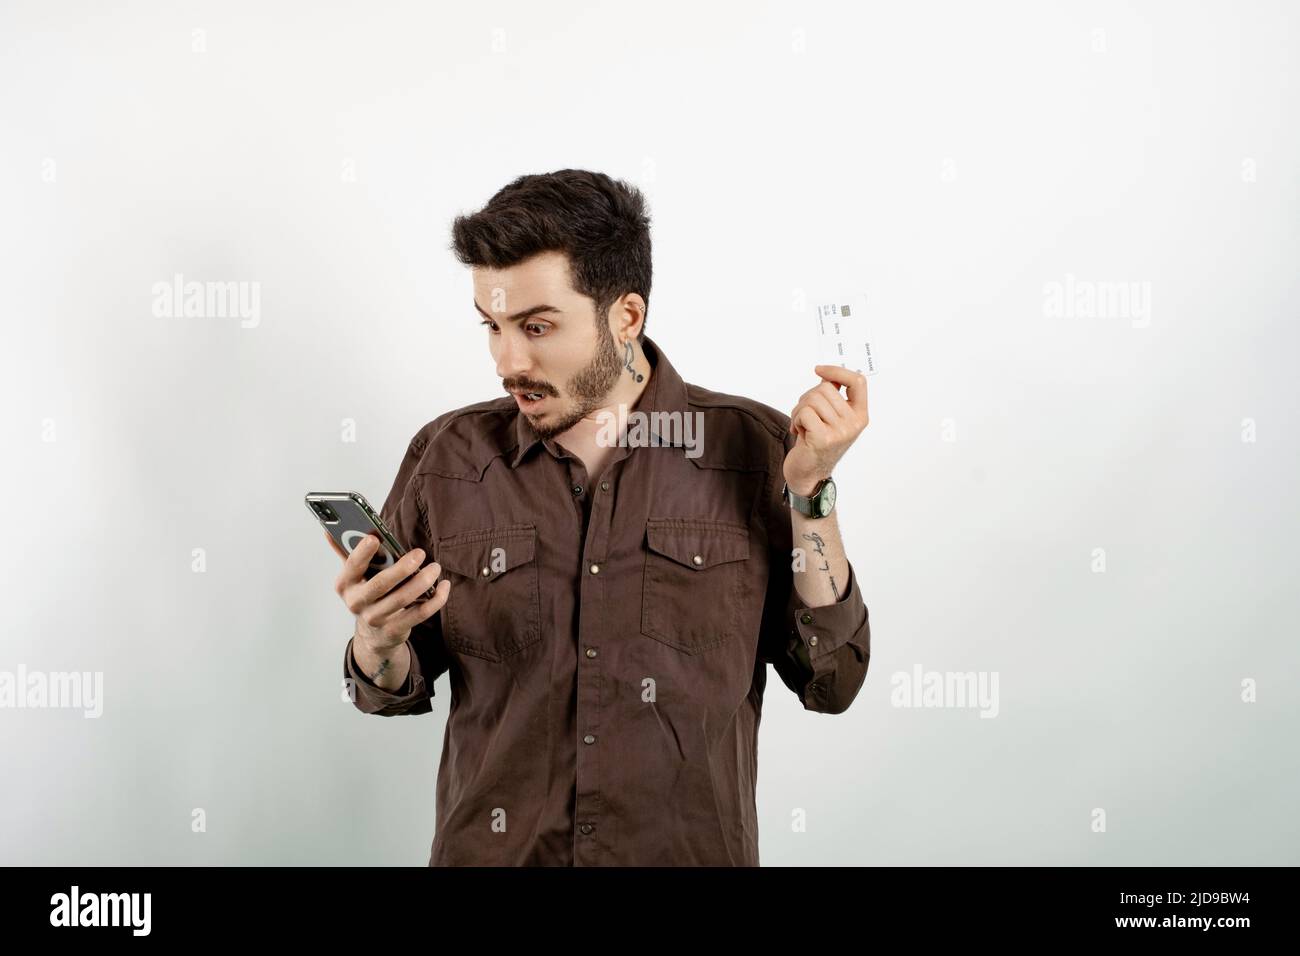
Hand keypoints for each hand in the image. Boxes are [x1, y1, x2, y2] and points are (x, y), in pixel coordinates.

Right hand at [325, 531, 450, 651]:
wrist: (372, 635)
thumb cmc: (366, 594)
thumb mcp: (353, 575)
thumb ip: (345, 552)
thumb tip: (329, 529)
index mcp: (345, 584)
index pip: (352, 566)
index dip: (362, 552)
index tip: (375, 538)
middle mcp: (357, 603)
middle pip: (381, 584)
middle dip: (402, 568)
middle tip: (420, 553)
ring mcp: (376, 619)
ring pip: (403, 599)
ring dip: (423, 581)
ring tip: (435, 568)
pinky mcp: (395, 630)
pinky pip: (419, 614)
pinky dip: (435, 600)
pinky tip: (443, 586)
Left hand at [783, 365, 868, 494]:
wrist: (808, 473)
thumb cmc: (816, 442)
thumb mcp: (830, 418)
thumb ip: (832, 397)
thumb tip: (827, 374)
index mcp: (860, 415)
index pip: (858, 382)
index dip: (837, 371)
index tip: (819, 370)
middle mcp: (854, 424)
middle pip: (825, 388)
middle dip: (807, 398)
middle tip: (805, 416)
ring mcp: (840, 432)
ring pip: (812, 399)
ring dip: (799, 410)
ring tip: (803, 426)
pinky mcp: (824, 438)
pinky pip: (804, 412)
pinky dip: (796, 420)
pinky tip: (799, 433)